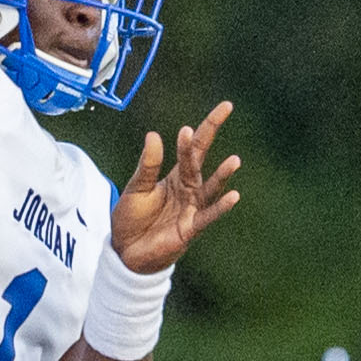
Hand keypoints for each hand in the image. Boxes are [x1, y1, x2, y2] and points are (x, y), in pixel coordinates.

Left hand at [110, 102, 241, 274]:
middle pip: (201, 157)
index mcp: (176, 176)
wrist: (126, 252)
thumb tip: (154, 135)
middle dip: (211, 132)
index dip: (203, 127)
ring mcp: (192, 207)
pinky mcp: (191, 227)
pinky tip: (233, 196)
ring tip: (234, 160)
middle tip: (224, 110)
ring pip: (209, 187)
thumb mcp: (137, 187)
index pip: (192, 147)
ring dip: (222, 175)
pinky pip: (209, 215)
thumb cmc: (133, 219)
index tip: (221, 108)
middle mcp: (189, 188)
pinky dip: (221, 206)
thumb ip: (148, 164)